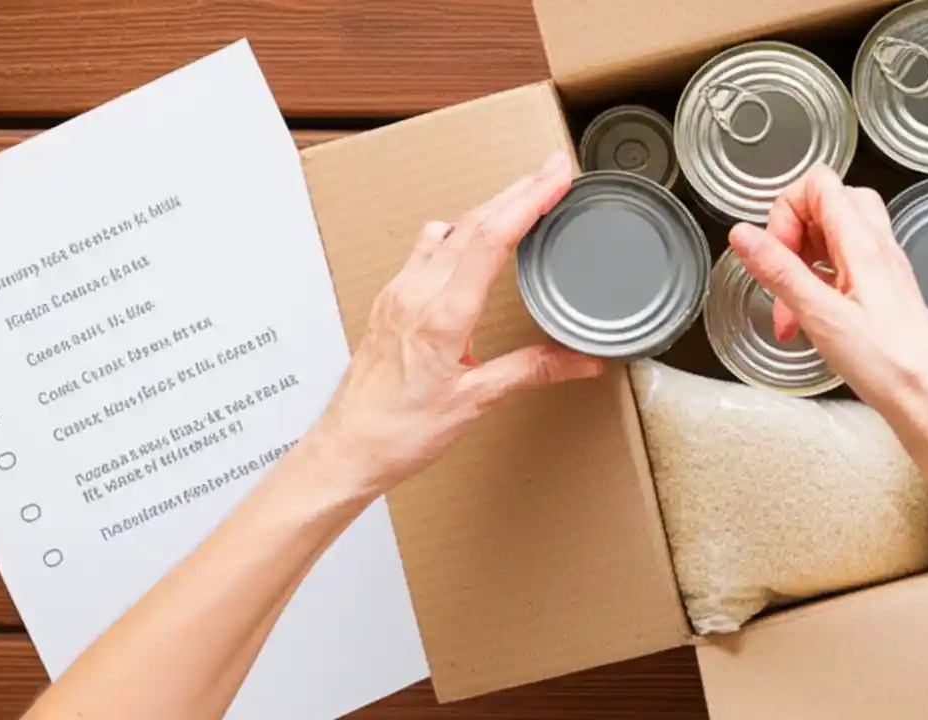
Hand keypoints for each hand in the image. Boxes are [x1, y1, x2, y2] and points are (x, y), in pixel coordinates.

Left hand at [306, 152, 604, 497]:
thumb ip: (531, 371)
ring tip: (521, 196)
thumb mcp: (475, 401)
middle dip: (518, 190)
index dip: (527, 200)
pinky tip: (472, 241)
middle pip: (473, 221)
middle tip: (552, 169)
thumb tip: (581, 361)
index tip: (555, 177)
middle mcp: (416, 293)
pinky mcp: (390, 301)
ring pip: (448, 229)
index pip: (490, 239)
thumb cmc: (397, 431)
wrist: (346, 448)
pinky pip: (428, 250)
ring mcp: (399, 293)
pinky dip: (461, 233)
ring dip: (488, 207)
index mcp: (441, 315)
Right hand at [727, 164, 927, 438]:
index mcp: (863, 242)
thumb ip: (779, 270)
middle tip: (781, 273)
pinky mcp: (882, 289)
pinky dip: (818, 282)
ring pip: (834, 236)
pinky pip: (844, 265)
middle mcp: (877, 245)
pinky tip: (809, 316)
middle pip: (827, 204)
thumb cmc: (885, 361)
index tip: (773, 252)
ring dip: (802, 263)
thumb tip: (742, 234)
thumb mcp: (820, 314)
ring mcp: (882, 266)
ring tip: (790, 307)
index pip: (818, 184)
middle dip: (793, 234)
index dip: (786, 210)